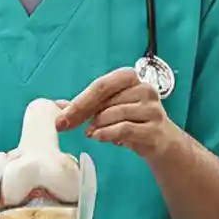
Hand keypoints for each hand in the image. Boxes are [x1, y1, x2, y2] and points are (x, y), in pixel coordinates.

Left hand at [55, 66, 185, 159]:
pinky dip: (108, 134)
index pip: (101, 85)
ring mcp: (152, 109)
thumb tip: (57, 106)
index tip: (60, 117)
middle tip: (65, 126)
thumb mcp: (109, 108)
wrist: (162, 140)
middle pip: (105, 99)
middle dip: (81, 114)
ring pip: (114, 114)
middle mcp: (144, 89)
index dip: (79, 101)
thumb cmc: (132, 120)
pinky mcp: (154, 129)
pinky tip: (99, 137)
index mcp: (130, 78)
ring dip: (97, 125)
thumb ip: (87, 105)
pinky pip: (125, 129)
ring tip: (90, 133)